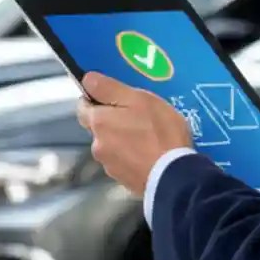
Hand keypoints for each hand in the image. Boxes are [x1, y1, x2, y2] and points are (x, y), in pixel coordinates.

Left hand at [76, 72, 192, 195]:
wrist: (174, 176)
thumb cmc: (160, 134)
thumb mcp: (139, 99)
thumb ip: (110, 88)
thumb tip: (87, 79)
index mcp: (99, 122)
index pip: (84, 106)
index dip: (97, 99)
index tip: (115, 97)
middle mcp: (98, 145)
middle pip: (99, 127)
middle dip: (114, 120)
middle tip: (139, 116)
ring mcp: (110, 165)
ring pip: (112, 145)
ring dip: (124, 140)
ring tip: (150, 137)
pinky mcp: (123, 180)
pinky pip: (125, 162)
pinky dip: (133, 157)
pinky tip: (152, 154)